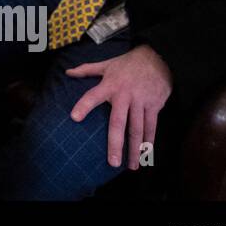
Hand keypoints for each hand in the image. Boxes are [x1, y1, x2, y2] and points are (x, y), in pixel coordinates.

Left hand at [67, 45, 172, 169]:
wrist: (158, 58)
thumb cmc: (128, 63)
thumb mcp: (107, 64)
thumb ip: (87, 70)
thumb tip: (68, 72)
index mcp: (110, 85)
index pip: (93, 96)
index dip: (84, 106)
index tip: (74, 118)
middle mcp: (125, 95)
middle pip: (118, 122)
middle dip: (115, 143)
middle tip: (112, 162)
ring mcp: (141, 102)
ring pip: (137, 129)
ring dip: (135, 148)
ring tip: (132, 166)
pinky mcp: (154, 106)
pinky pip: (151, 126)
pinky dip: (149, 141)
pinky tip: (146, 154)